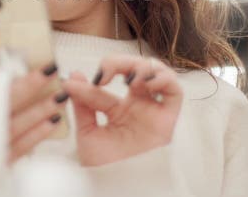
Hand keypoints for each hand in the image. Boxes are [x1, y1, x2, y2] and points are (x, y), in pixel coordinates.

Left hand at [61, 55, 182, 166]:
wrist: (116, 186)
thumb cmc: (103, 167)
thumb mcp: (86, 132)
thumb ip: (82, 105)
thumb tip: (74, 76)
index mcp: (118, 109)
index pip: (106, 84)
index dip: (90, 79)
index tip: (73, 83)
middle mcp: (138, 106)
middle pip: (135, 69)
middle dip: (120, 62)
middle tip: (105, 70)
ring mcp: (153, 110)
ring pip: (157, 73)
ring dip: (142, 67)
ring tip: (128, 77)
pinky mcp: (168, 118)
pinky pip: (175, 91)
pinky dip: (162, 78)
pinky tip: (144, 82)